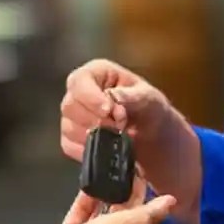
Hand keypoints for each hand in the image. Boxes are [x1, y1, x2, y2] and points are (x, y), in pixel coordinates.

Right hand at [60, 59, 202, 223]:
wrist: (154, 141)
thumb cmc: (153, 112)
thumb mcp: (151, 101)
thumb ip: (132, 97)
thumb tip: (112, 96)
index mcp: (97, 74)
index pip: (80, 81)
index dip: (90, 97)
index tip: (109, 111)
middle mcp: (81, 92)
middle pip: (71, 105)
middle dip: (96, 120)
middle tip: (120, 129)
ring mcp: (74, 116)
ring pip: (68, 127)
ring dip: (94, 136)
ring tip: (118, 138)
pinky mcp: (72, 138)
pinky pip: (69, 145)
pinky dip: (87, 150)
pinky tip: (107, 149)